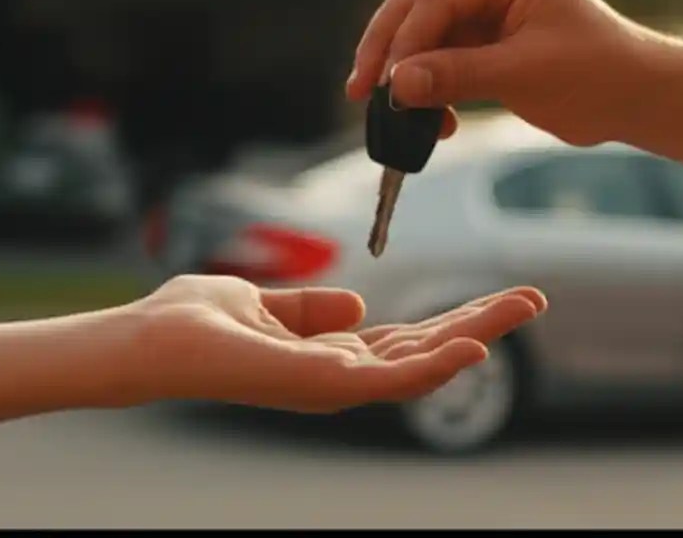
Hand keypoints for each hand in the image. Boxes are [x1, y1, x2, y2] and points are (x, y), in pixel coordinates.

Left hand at [124, 275, 546, 412]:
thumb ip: (311, 308)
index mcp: (330, 353)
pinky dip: (438, 364)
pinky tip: (476, 346)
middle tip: (535, 298)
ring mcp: (333, 384)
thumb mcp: (263, 301)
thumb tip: (357, 304)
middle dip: (483, 325)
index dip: (456, 319)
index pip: (409, 339)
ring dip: (477, 337)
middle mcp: (339, 374)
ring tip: (524, 307)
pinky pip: (391, 379)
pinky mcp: (321, 385)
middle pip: (427, 350)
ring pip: (423, 365)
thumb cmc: (190, 322)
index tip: (501, 296)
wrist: (147, 340)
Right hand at [346, 0, 651, 146]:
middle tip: (361, 91)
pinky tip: (435, 122)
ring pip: (422, 32)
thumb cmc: (597, 74)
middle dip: (389, 50)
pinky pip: (439, 56)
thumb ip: (457, 76)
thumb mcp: (524, 75)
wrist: (635, 96)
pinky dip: (430, 87)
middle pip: (417, 5)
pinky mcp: (484, 34)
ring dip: (406, 74)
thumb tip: (396, 86)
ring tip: (392, 115)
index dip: (406, 43)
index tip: (385, 86)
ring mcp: (485, 2)